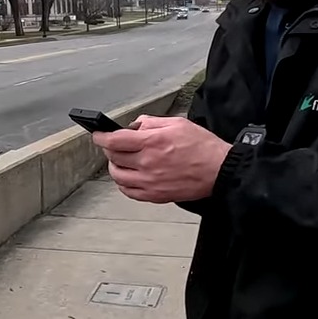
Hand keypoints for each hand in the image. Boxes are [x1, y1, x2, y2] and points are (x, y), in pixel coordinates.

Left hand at [92, 115, 232, 203]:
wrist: (219, 170)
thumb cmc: (202, 147)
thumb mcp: (177, 123)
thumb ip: (151, 123)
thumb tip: (134, 126)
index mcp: (152, 143)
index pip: (114, 140)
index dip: (101, 137)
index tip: (98, 135)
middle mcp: (148, 163)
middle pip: (114, 157)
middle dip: (110, 149)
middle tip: (114, 146)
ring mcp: (150, 182)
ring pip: (118, 176)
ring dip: (115, 167)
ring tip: (121, 161)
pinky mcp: (155, 195)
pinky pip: (129, 192)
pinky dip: (124, 184)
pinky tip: (129, 177)